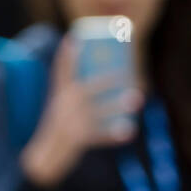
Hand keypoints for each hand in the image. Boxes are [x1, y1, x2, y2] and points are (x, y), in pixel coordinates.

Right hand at [18, 35, 143, 187]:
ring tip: (139, 98)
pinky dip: (114, 135)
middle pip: (91, 89)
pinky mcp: (79, 139)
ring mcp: (73, 122)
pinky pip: (101, 136)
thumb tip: (92, 69)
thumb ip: (75, 87)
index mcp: (62, 94)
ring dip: (119, 105)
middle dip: (109, 81)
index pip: (62, 70)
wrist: (51, 152)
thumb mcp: (64, 103)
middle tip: (127, 74)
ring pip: (100, 111)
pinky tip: (130, 131)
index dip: (66, 55)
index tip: (74, 38)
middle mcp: (67, 105)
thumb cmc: (63, 124)